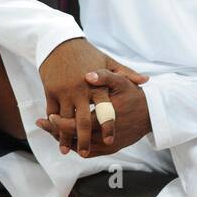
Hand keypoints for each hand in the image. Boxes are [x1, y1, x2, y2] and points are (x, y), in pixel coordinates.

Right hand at [38, 39, 147, 156]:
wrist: (60, 43)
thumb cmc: (87, 53)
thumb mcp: (107, 61)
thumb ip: (126, 73)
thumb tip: (146, 80)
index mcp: (96, 85)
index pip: (104, 109)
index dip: (107, 126)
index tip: (110, 141)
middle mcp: (80, 90)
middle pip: (82, 119)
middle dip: (84, 138)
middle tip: (87, 154)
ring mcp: (64, 91)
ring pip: (64, 118)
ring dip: (64, 136)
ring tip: (66, 151)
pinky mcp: (50, 90)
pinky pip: (51, 110)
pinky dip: (53, 123)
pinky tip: (54, 134)